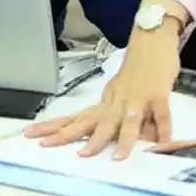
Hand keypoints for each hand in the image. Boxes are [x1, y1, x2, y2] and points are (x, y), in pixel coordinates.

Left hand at [26, 32, 180, 158]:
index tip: (33, 135)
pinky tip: (161, 143)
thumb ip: (116, 115)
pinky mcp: (157, 94)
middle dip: (71, 135)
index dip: (56, 128)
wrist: (152, 38)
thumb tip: (112, 138)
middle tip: (50, 146)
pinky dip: (162, 129)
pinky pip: (161, 115)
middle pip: (92, 121)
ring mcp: (136, 97)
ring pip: (126, 121)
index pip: (76, 117)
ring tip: (116, 158)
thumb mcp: (121, 93)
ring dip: (123, 139)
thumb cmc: (137, 67)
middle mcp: (116, 100)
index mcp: (105, 100)